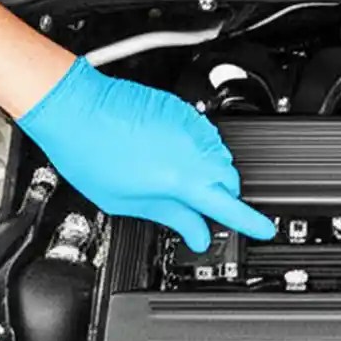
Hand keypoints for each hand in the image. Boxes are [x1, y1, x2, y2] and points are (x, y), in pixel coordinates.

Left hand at [18, 58, 275, 251]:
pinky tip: (171, 152)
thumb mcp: (127, 201)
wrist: (75, 107)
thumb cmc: (90, 151)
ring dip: (211, 172)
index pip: (230, 207)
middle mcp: (194, 151)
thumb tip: (195, 233)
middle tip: (199, 206)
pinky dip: (198, 149)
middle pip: (230, 181)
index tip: (265, 229)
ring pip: (220, 157)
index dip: (251, 222)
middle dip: (222, 197)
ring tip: (177, 176)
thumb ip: (171, 217)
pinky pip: (205, 136)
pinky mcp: (183, 111)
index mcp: (183, 180)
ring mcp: (191, 127)